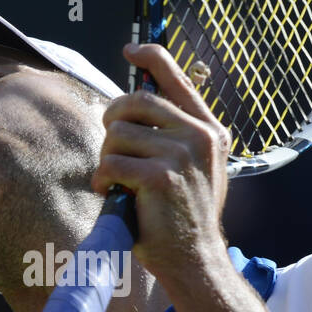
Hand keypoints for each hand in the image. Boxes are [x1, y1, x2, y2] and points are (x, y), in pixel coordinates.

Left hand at [91, 43, 231, 282]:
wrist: (194, 259)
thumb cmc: (184, 215)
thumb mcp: (192, 166)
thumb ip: (175, 133)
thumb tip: (139, 98)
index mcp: (209, 129)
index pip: (176, 76)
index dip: (150, 57)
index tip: (130, 52)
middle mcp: (200, 135)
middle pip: (135, 101)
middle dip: (111, 122)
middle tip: (112, 149)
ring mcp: (182, 155)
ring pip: (117, 134)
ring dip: (107, 158)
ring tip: (119, 182)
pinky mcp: (160, 177)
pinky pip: (110, 163)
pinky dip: (102, 181)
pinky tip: (113, 196)